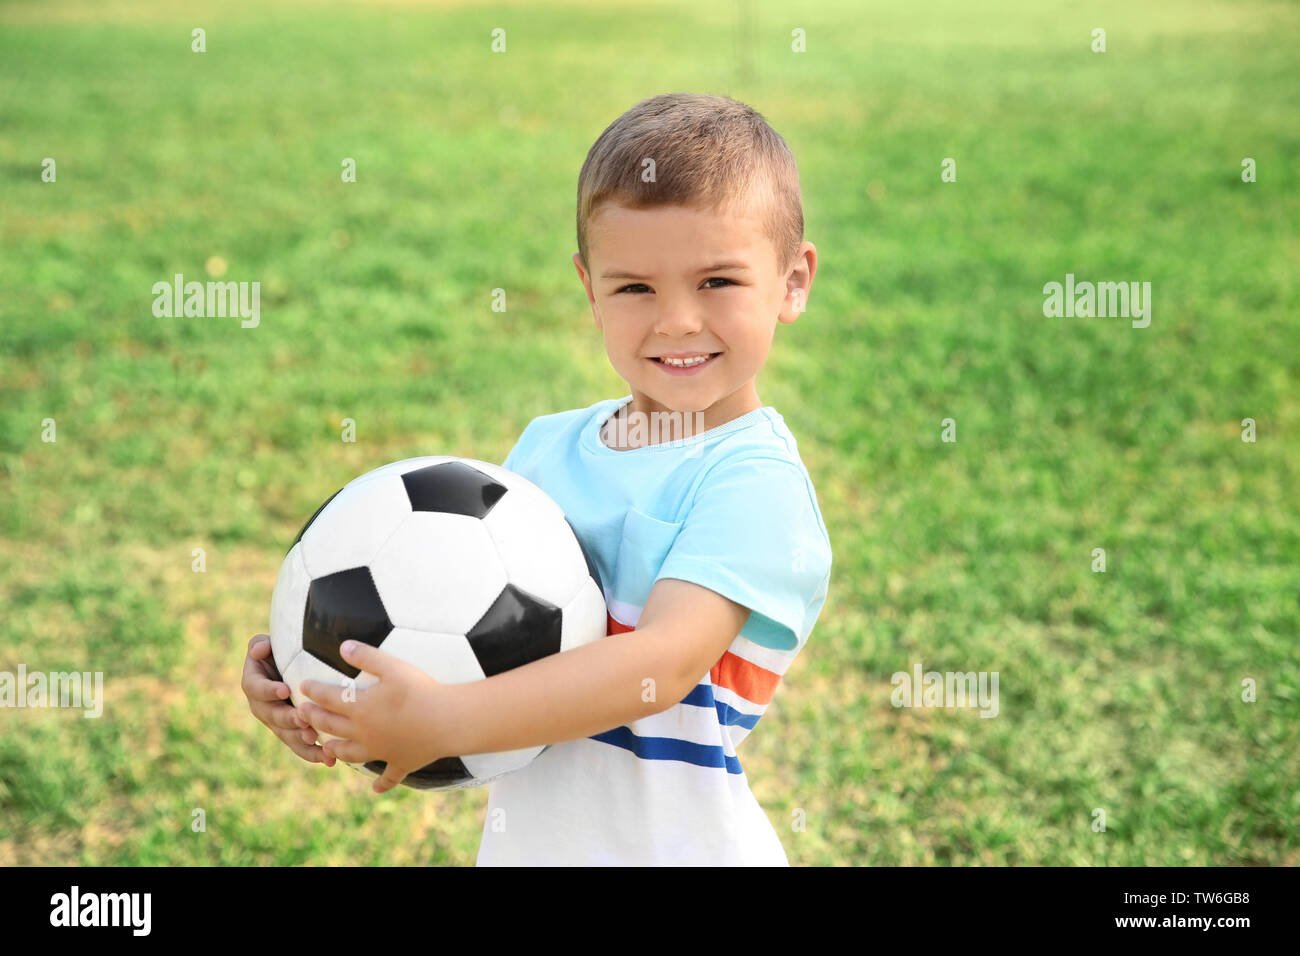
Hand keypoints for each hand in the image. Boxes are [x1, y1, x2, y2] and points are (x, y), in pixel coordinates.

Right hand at [241, 634, 335, 766]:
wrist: (293, 667)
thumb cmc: (281, 652)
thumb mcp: (268, 645)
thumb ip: (260, 645)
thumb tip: (259, 650)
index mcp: (254, 685)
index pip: (256, 688)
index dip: (268, 690)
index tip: (284, 689)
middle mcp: (262, 707)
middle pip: (272, 716)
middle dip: (288, 719)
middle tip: (304, 720)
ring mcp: (278, 723)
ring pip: (287, 735)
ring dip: (302, 740)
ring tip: (318, 742)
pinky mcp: (294, 734)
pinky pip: (301, 747)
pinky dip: (315, 754)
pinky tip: (330, 760)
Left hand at [297, 641, 452, 793]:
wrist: (447, 721)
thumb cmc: (421, 691)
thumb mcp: (393, 667)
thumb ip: (367, 656)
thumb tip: (343, 646)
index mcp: (361, 708)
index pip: (328, 698)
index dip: (314, 691)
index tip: (303, 686)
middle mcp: (364, 732)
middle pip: (332, 726)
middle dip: (314, 719)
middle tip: (303, 714)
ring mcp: (381, 750)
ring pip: (351, 754)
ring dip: (336, 750)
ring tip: (328, 748)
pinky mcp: (400, 762)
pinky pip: (389, 777)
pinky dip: (382, 784)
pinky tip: (376, 790)